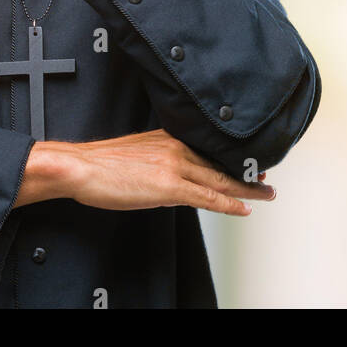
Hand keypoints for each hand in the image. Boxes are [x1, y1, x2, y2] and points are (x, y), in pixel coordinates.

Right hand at [19, 128, 275, 215]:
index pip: (208, 150)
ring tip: (265, 194)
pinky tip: (243, 208)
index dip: (231, 160)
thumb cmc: (99, 164)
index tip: (248, 163)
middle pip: (219, 165)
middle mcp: (177, 148)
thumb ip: (157, 161)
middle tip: (266, 178)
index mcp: (169, 138)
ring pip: (220, 181)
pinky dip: (229, 204)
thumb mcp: (136, 153)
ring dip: (247, 189)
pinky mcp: (170, 186)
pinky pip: (208, 198)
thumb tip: (167, 177)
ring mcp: (175, 166)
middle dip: (246, 174)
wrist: (81, 166)